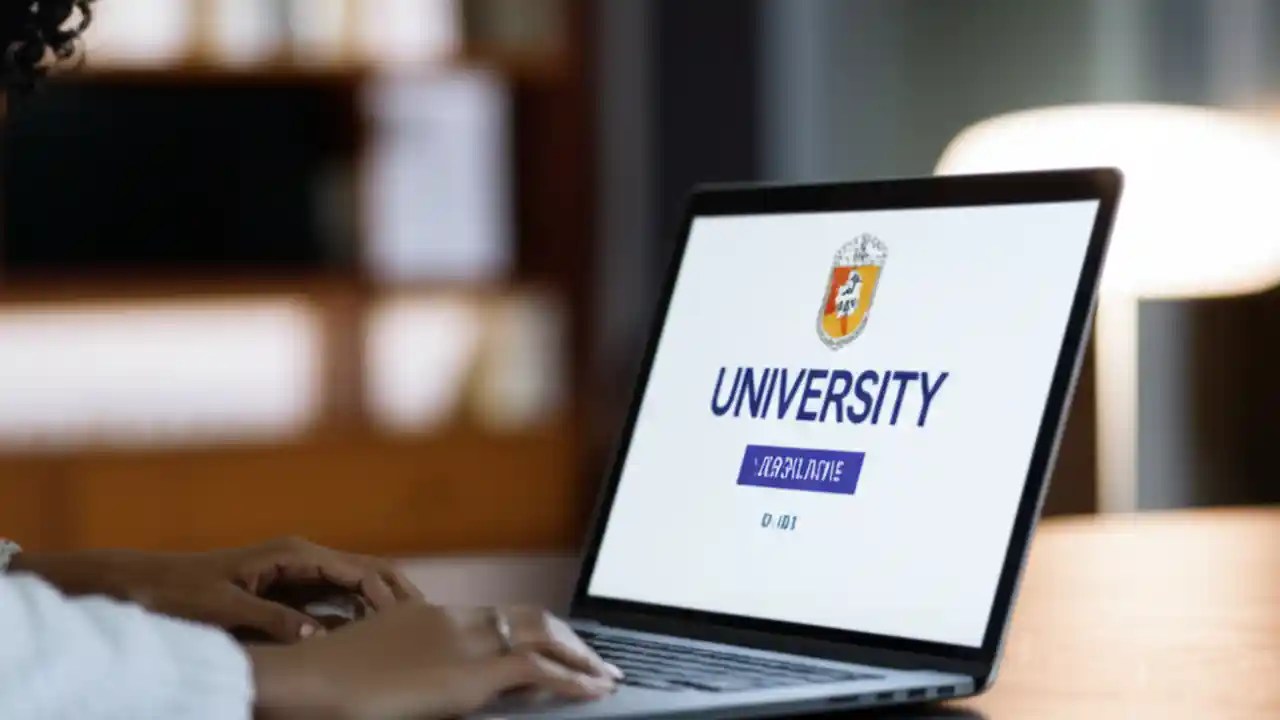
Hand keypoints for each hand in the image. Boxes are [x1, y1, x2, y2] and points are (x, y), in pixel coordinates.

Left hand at [10, 536, 422, 640]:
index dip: (390, 596)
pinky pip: (336, 598)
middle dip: (400, 594)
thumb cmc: (179, 593)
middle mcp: (301, 557)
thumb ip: (273, 621)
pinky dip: (360, 612)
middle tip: (431, 624)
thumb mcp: (225, 609)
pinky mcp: (288, 588)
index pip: (359, 572)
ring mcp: (296, 571)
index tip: (412, 623)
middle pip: (368, 571)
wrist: (143, 583)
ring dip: (383, 603)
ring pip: (356, 584)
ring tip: (413, 631)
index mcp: (294, 554)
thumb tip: (320, 638)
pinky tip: (373, 635)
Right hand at [249, 603, 616, 719]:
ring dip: (580, 656)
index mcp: (431, 615)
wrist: (308, 678)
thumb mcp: (374, 666)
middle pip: (530, 618)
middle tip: (594, 659)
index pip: (499, 616)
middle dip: (568, 638)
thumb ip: (409, 670)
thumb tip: (427, 687)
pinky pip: (541, 671)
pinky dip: (575, 679)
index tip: (555, 644)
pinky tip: (593, 691)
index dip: (535, 630)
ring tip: (604, 676)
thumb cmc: (325, 681)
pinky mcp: (473, 673)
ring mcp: (466, 642)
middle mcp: (456, 619)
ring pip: (545, 636)